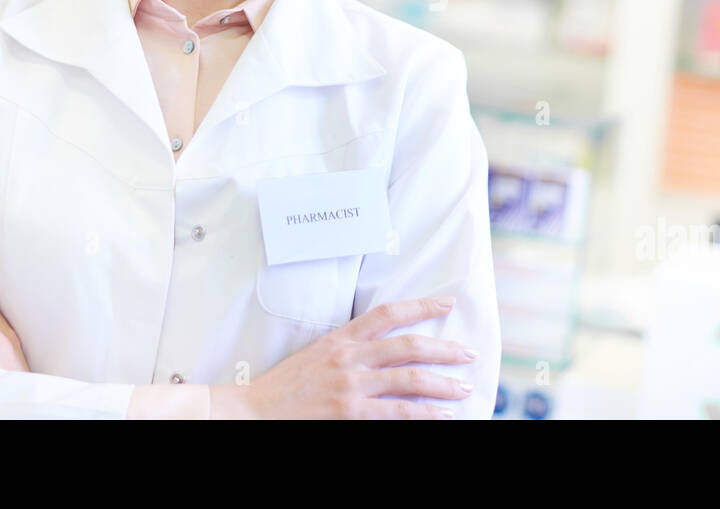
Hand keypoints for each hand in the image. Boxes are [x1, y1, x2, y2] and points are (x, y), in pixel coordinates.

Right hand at [212, 296, 476, 418]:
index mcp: (340, 339)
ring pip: (410, 379)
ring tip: (463, 388)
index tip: (446, 303)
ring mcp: (350, 386)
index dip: (421, 305)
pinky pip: (398, 412)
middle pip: (408, 345)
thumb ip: (348, 351)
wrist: (252, 412)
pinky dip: (424, 414)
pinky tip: (441, 415)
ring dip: (443, 383)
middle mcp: (348, 358)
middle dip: (444, 349)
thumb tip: (383, 352)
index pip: (388, 313)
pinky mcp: (349, 413)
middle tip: (467, 353)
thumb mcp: (315, 357)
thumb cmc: (283, 389)